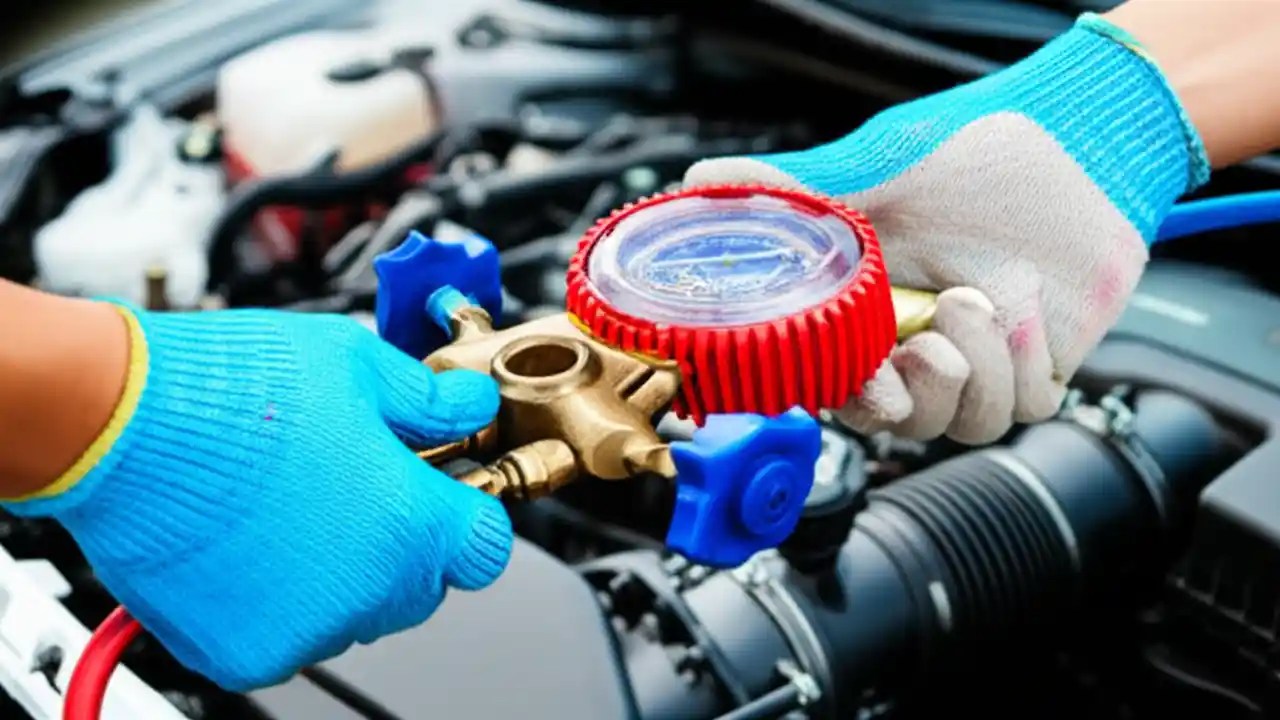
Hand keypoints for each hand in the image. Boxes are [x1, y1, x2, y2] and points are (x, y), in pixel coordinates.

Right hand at [3, 306, 509, 690]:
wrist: (119, 422)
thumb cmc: (231, 389)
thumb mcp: (358, 366)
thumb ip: (430, 400)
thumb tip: (471, 406)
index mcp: (408, 524)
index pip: (485, 547)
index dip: (469, 512)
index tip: (446, 492)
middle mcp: (365, 590)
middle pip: (423, 583)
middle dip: (404, 538)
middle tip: (357, 483)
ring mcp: (305, 629)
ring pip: (357, 609)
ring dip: (344, 569)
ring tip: (295, 504)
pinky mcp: (245, 650)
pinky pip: (294, 633)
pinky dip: (284, 597)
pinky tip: (256, 539)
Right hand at [685, 14, 1207, 443]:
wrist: (1068, 149)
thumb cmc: (966, 160)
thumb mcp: (870, 178)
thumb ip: (789, 192)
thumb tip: (698, 184)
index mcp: (866, 321)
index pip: (840, 392)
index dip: (851, 400)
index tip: (866, 381)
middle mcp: (917, 351)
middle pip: (904, 426)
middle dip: (916, 399)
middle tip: (929, 350)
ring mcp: (978, 363)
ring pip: (966, 423)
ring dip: (977, 368)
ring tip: (981, 302)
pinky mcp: (1036, 368)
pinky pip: (1028, 404)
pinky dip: (1027, 361)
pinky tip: (1026, 304)